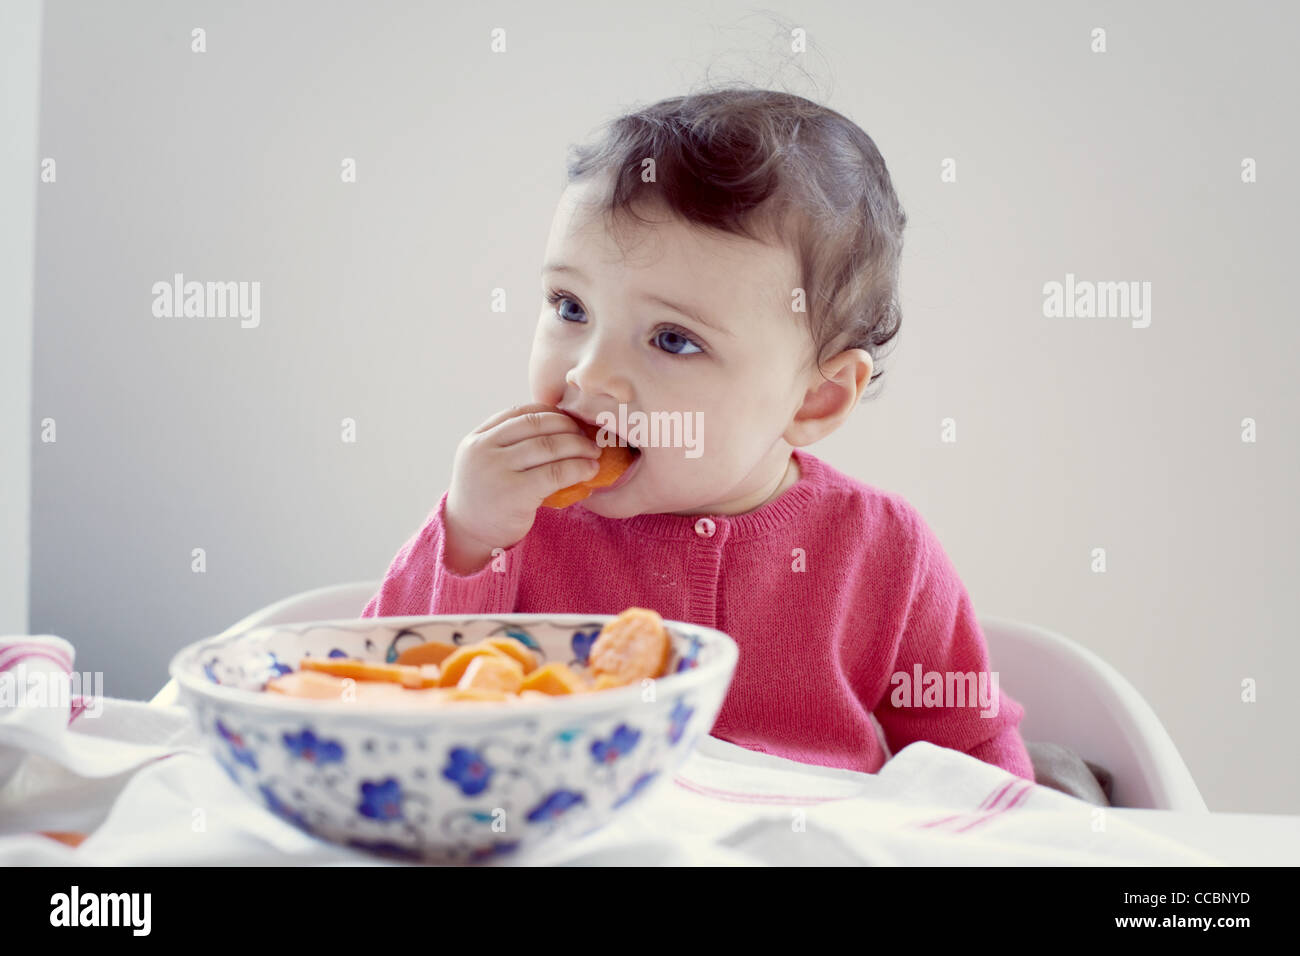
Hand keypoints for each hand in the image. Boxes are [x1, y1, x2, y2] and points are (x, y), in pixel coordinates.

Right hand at [443, 403, 600, 570]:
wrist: (469, 536)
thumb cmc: (487, 498)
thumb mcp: (487, 463)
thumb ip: (509, 444)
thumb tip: (559, 426)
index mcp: (477, 438)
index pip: (520, 413)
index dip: (551, 413)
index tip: (570, 422)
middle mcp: (483, 449)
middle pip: (537, 425)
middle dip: (569, 427)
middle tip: (587, 438)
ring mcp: (497, 470)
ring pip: (549, 446)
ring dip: (579, 446)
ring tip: (593, 453)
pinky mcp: (514, 493)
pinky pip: (555, 472)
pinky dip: (578, 468)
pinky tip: (589, 470)